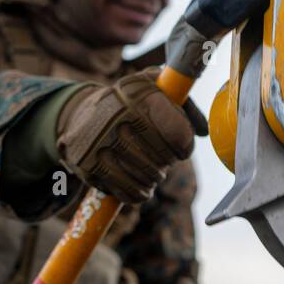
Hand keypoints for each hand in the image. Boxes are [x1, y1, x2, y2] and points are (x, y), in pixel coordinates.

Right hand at [57, 70, 195, 203]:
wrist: (80, 113)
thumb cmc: (131, 102)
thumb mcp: (157, 90)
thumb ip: (185, 106)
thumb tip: (203, 131)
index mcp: (138, 94)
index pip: (177, 132)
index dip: (185, 147)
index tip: (183, 150)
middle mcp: (116, 116)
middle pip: (162, 158)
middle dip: (168, 162)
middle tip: (166, 160)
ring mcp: (99, 141)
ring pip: (145, 177)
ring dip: (155, 179)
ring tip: (154, 172)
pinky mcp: (87, 164)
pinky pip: (125, 190)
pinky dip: (138, 194)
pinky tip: (142, 188)